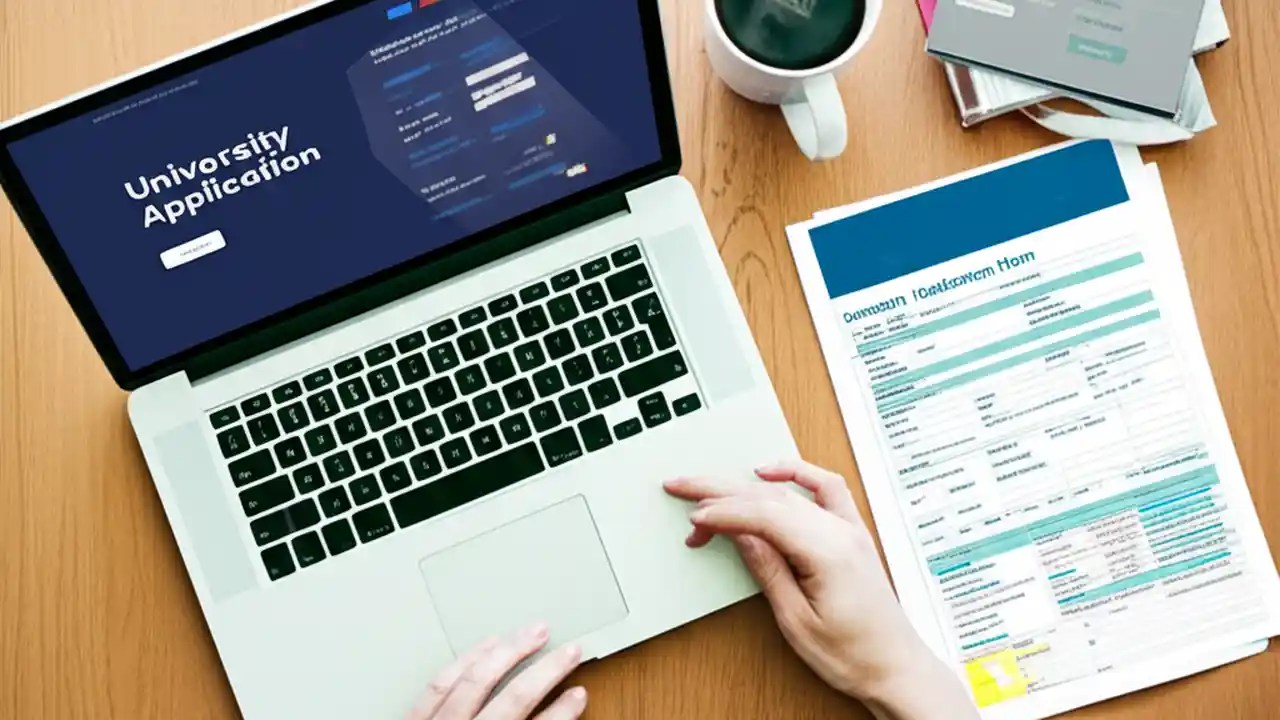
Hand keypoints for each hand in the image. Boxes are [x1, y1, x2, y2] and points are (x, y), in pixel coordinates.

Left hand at [408, 623, 586, 719]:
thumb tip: (555, 719)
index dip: (561, 712)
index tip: (578, 694)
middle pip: (512, 701)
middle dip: (545, 671)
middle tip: (570, 650)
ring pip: (475, 681)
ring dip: (509, 651)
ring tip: (533, 632)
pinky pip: (441, 683)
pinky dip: (467, 659)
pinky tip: (487, 644)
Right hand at [665, 461, 976, 719]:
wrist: (896, 668)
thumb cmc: (853, 655)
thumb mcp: (796, 621)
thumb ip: (768, 570)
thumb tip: (739, 534)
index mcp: (829, 552)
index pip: (764, 515)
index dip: (723, 512)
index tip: (694, 517)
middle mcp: (842, 531)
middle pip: (771, 495)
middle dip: (721, 490)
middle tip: (682, 485)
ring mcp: (849, 528)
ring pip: (789, 491)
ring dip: (745, 487)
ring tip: (709, 488)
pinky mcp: (851, 532)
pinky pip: (825, 487)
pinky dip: (795, 471)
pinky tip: (769, 469)